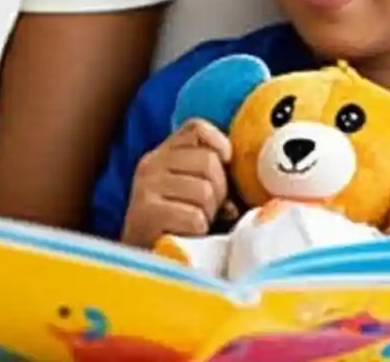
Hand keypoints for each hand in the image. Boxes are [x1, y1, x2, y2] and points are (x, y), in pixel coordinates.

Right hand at [121, 119, 232, 248]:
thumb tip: (246, 177)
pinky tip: (186, 235)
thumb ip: (211, 175)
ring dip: (209, 214)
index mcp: (163, 155)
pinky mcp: (146, 214)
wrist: (143, 261)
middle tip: (212, 210)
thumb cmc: (177, 226)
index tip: (227, 163)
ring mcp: (146, 188)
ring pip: (205, 190)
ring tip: (196, 223)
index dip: (219, 142)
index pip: (196, 128)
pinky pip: (194, 217)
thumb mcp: (191, 192)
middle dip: (220, 190)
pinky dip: (199, 231)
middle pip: (209, 161)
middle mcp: (151, 165)